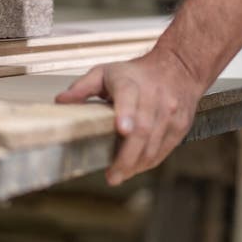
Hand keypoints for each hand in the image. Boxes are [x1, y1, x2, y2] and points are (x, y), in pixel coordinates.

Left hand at [55, 47, 202, 184]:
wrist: (178, 67)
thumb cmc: (136, 72)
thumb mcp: (106, 72)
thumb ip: (83, 87)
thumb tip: (60, 101)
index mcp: (131, 82)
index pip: (129, 96)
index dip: (126, 113)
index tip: (122, 129)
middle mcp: (154, 96)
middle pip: (143, 129)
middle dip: (127, 156)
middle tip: (113, 175)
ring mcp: (170, 111)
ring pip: (154, 144)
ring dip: (136, 164)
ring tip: (119, 174)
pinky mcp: (180, 125)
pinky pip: (164, 150)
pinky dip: (149, 162)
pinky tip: (136, 166)